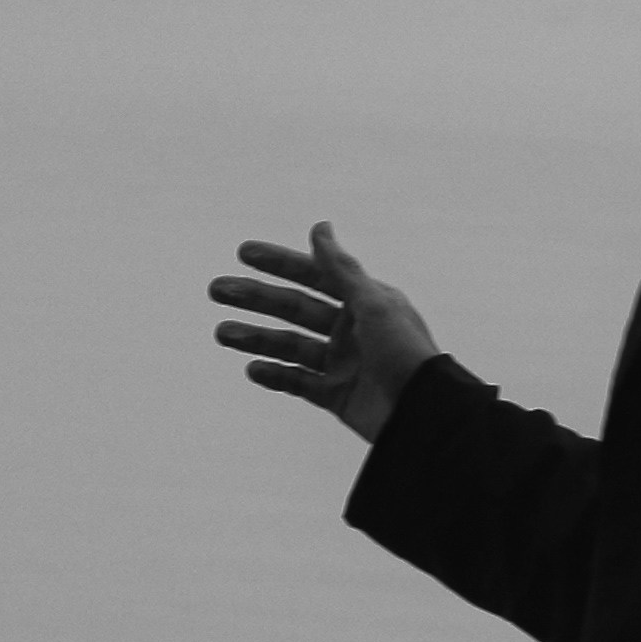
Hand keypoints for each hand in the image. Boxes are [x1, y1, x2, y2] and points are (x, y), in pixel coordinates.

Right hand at [208, 221, 435, 442]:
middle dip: (255, 298)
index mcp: (363, 302)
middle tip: (217, 289)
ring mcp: (343, 363)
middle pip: (294, 309)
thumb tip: (319, 227)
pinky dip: (275, 375)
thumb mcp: (373, 304)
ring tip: (222, 333)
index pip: (314, 275)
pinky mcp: (337, 395)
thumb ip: (341, 268)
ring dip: (255, 337)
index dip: (280, 262)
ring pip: (290, 345)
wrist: (423, 414)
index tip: (243, 252)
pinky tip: (252, 368)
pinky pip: (299, 382)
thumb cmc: (405, 352)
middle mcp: (351, 329)